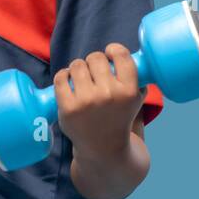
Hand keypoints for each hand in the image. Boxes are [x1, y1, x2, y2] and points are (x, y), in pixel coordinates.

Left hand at [53, 43, 146, 164]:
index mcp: (128, 91)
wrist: (103, 149)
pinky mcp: (68, 107)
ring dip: (78, 68)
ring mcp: (87, 101)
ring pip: (77, 64)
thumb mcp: (136, 101)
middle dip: (94, 61)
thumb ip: (137, 79)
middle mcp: (108, 95)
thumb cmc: (119, 118)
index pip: (121, 55)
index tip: (109, 53)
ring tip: (81, 77)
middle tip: (94, 71)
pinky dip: (63, 76)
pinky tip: (68, 81)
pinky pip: (61, 77)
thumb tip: (130, 56)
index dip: (113, 50)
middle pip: (95, 57)